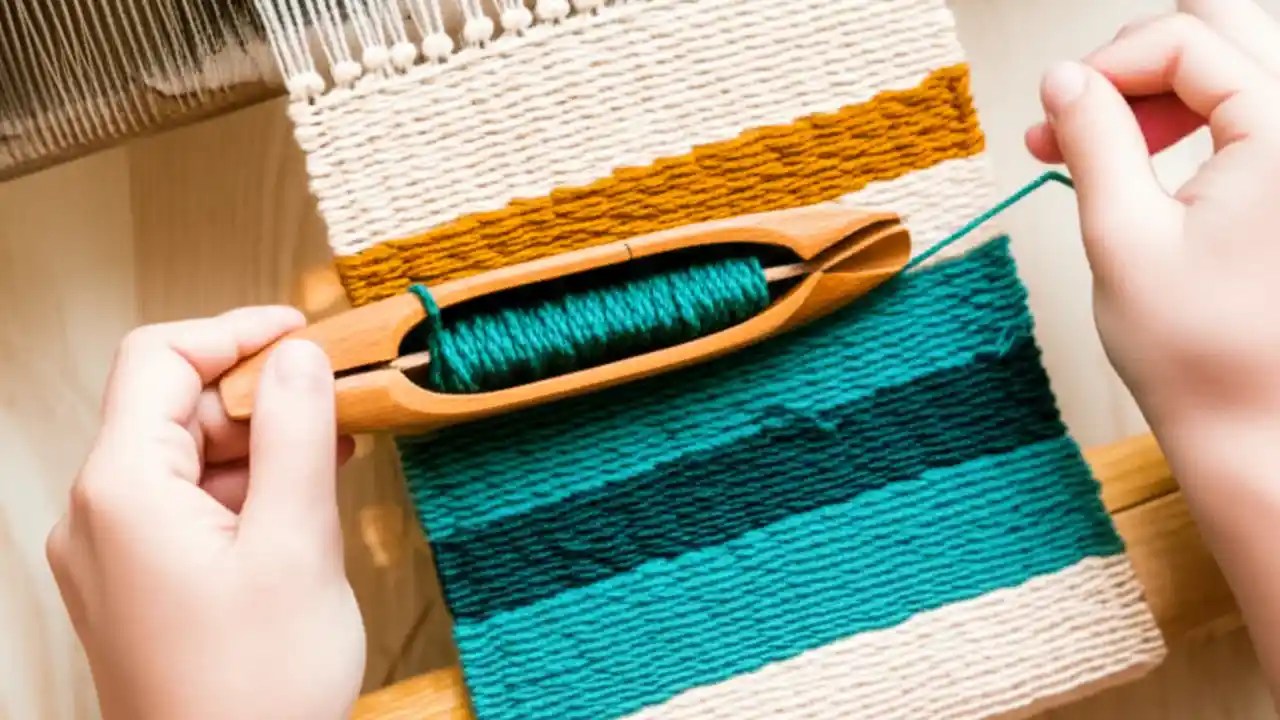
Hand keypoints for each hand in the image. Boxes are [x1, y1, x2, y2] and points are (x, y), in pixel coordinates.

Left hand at [46, 307, 364, 719]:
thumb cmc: (256, 689)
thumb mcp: (296, 545)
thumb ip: (299, 434)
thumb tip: (301, 355)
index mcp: (121, 492)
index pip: (158, 359)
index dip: (235, 332)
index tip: (303, 332)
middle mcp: (100, 515)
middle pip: (175, 408)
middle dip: (260, 396)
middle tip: (340, 398)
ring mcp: (116, 553)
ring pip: (188, 458)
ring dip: (262, 445)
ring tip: (336, 453)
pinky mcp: (141, 584)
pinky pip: (190, 506)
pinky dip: (247, 490)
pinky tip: (305, 497)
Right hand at [1026, 0, 1279, 699]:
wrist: (1260, 435)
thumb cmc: (1200, 359)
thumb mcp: (1122, 240)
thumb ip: (1094, 142)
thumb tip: (1063, 80)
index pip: (1191, 39)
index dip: (1110, 63)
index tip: (1055, 106)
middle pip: (1226, 31)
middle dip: (1138, 64)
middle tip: (1077, 117)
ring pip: (1244, 63)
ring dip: (1167, 88)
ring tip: (1103, 145)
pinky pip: (1256, 112)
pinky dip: (1198, 119)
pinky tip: (1150, 161)